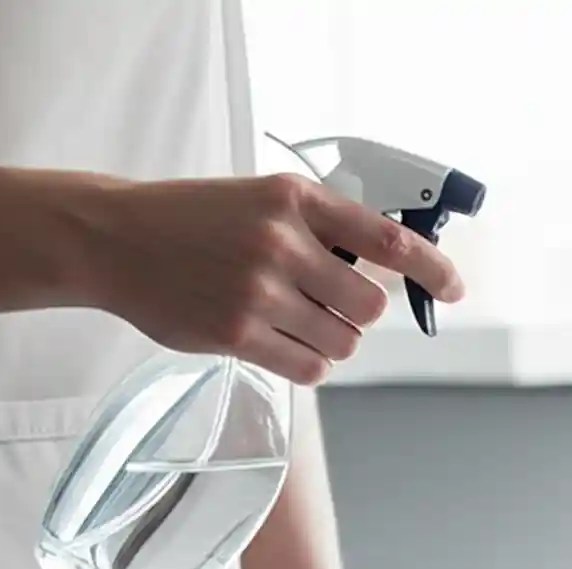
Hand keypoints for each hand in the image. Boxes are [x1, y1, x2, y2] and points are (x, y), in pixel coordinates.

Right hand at [81, 173, 465, 384]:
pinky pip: (309, 367)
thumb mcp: (261, 199)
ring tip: (294, 320)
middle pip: (369, 305)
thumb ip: (320, 226)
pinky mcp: (236, 333)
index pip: (388, 238)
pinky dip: (307, 361)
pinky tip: (280, 341)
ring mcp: (258, 290)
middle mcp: (281, 242)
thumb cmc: (193, 219)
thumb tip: (381, 268)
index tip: (455, 288)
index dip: (433, 268)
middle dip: (359, 313)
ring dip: (331, 340)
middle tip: (330, 305)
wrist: (116, 239)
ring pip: (342, 342)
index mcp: (295, 199)